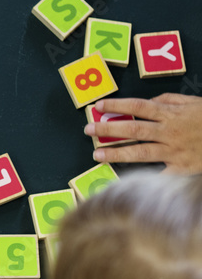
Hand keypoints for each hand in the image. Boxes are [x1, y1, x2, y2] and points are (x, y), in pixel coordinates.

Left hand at [84, 94, 201, 173]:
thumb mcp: (193, 102)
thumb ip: (168, 100)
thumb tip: (148, 101)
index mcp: (171, 113)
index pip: (138, 107)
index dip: (117, 106)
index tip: (98, 106)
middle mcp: (169, 132)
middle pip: (133, 130)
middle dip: (107, 130)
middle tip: (87, 130)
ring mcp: (175, 152)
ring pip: (140, 153)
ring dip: (116, 154)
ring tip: (96, 154)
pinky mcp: (181, 168)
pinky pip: (158, 173)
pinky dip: (141, 176)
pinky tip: (123, 178)